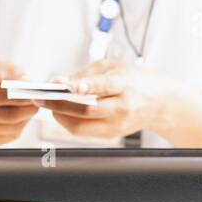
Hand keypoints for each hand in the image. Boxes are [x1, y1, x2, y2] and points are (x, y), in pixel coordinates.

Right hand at [0, 58, 38, 146]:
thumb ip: (10, 71)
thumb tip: (29, 83)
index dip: (21, 95)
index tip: (35, 92)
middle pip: (8, 115)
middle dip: (29, 108)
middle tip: (38, 100)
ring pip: (12, 128)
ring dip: (26, 118)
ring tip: (27, 106)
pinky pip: (9, 136)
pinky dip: (19, 126)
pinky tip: (16, 115)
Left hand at [48, 60, 180, 140]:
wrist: (160, 102)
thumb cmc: (135, 80)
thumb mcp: (113, 66)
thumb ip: (86, 74)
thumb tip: (59, 82)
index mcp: (124, 85)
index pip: (101, 87)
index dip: (80, 87)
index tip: (61, 85)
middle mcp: (122, 107)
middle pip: (86, 111)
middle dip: (59, 106)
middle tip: (42, 99)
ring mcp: (117, 125)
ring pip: (81, 127)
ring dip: (60, 117)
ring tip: (49, 107)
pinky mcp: (112, 135)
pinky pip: (84, 132)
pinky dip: (69, 122)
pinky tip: (61, 113)